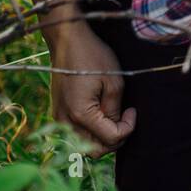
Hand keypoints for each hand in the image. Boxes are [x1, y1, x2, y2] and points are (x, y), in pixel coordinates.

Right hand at [49, 25, 135, 157]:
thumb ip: (115, 110)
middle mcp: (66, 121)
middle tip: (125, 119)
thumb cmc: (93, 56)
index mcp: (81, 114)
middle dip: (114, 140)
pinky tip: (101, 115)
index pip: (110, 139)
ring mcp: (59, 118)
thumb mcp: (113, 82)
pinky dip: (90, 132)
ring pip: (84, 145)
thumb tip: (117, 127)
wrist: (67, 41)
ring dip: (102, 138)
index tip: (133, 111)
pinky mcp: (58, 112)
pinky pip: (75, 133)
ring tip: (114, 117)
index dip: (127, 128)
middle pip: (95, 150)